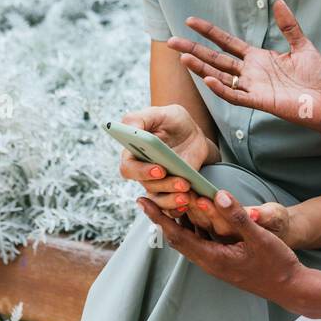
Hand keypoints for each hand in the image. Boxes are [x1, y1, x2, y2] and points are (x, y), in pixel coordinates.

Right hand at [118, 104, 215, 226]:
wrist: (194, 135)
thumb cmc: (173, 122)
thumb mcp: (161, 113)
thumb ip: (139, 118)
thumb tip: (126, 128)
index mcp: (133, 152)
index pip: (128, 168)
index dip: (141, 172)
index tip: (159, 169)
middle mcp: (142, 170)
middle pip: (145, 186)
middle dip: (164, 185)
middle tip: (181, 181)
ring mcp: (156, 183)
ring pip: (158, 199)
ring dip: (172, 199)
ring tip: (188, 192)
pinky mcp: (170, 191)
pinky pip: (169, 207)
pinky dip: (178, 207)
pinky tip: (190, 201)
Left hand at [138, 189, 303, 303]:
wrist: (290, 287)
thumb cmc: (276, 264)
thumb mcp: (259, 238)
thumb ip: (237, 217)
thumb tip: (217, 195)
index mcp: (213, 257)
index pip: (177, 235)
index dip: (158, 218)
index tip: (143, 202)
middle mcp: (210, 262)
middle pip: (178, 238)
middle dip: (162, 218)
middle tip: (150, 197)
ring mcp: (217, 263)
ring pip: (189, 240)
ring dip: (178, 222)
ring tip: (170, 202)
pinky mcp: (224, 261)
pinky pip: (201, 242)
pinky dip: (194, 227)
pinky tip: (198, 215)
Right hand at [166, 0, 320, 128]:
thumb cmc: (315, 76)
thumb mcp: (302, 45)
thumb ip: (289, 26)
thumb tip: (280, 2)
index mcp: (257, 57)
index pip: (226, 42)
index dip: (209, 32)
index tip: (190, 21)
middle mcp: (250, 72)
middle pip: (215, 59)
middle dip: (193, 50)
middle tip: (171, 41)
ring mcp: (253, 87)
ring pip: (220, 77)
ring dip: (201, 68)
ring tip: (182, 58)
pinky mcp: (260, 102)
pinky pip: (236, 96)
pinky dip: (221, 88)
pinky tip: (208, 78)